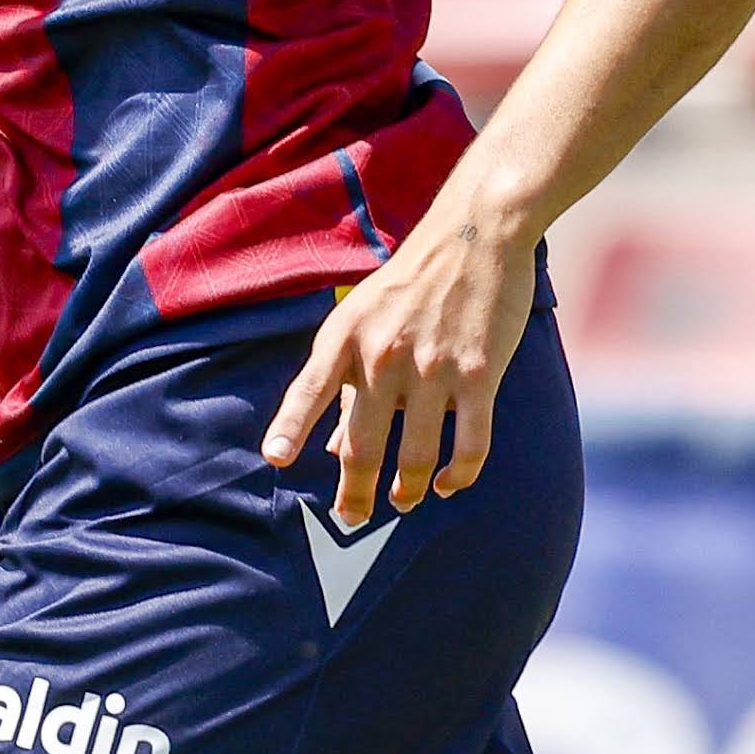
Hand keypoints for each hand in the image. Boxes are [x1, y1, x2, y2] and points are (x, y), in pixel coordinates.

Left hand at [264, 203, 543, 529]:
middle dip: (355, 493)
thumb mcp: (362, 319)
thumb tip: (332, 447)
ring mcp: (432, 368)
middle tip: (352, 519)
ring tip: (403, 502)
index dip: (290, 428)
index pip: (308, 390)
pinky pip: (469, 446)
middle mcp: (383, 356)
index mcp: (344, 338)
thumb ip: (346, 383)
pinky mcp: (478, 376)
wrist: (477, 235)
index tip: (276, 460)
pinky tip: (449, 484)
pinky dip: (459, 476)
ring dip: (407, 491)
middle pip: (361, 445)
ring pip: (415, 456)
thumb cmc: (410, 283)